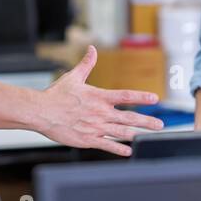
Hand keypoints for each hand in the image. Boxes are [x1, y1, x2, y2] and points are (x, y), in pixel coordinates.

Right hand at [35, 45, 163, 156]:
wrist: (41, 112)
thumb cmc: (56, 95)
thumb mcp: (73, 77)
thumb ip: (86, 64)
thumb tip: (92, 49)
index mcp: (99, 96)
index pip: (126, 96)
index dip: (142, 97)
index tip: (156, 99)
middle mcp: (100, 112)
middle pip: (129, 117)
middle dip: (146, 121)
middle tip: (160, 124)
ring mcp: (95, 127)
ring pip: (121, 132)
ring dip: (137, 134)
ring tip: (149, 136)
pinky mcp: (87, 139)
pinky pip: (107, 145)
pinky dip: (119, 149)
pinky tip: (129, 150)